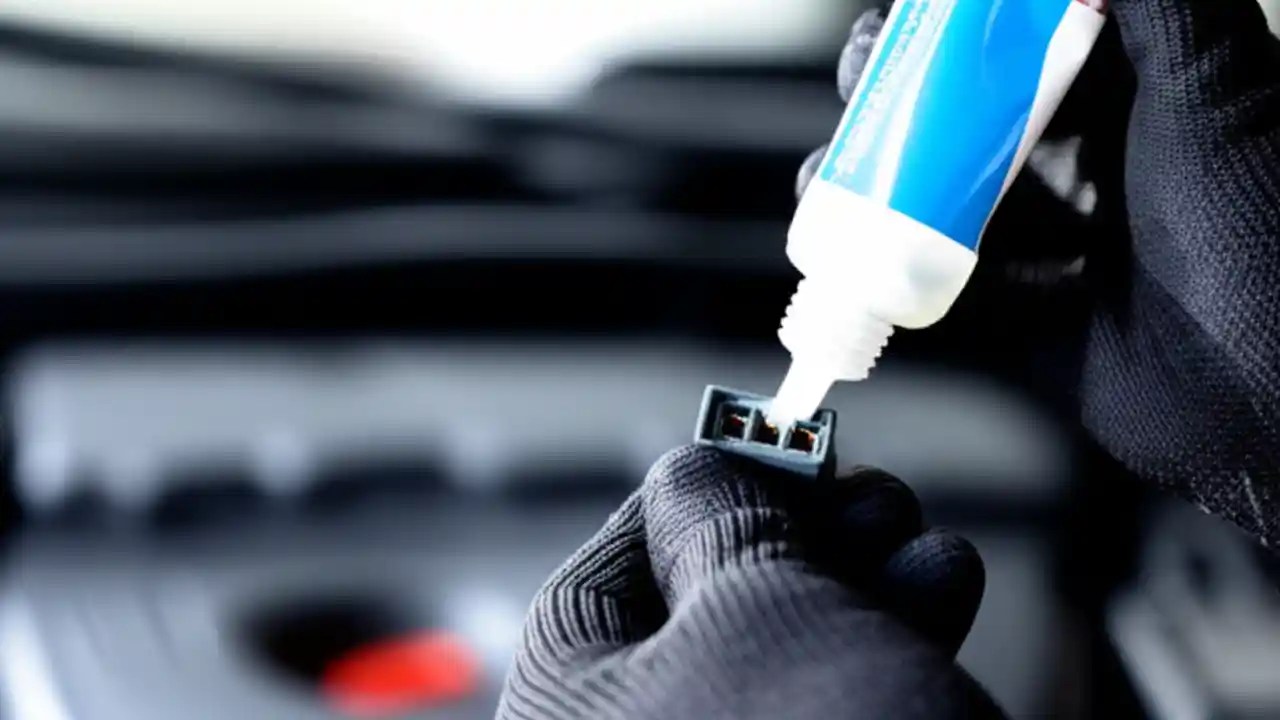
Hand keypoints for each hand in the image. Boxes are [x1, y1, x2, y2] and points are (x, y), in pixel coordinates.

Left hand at [497, 446, 1003, 719]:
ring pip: (780, 666)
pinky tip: (942, 594)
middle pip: (704, 617)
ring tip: (925, 543)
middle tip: (865, 491)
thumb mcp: (760, 610)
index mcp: (566, 712)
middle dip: (799, 537)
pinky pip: (828, 711)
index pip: (607, 576)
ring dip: (861, 585)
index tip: (765, 446)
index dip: (694, 495)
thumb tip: (697, 471)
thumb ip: (721, 524)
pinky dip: (884, 649)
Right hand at [800, 2, 1279, 547]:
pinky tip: (845, 249)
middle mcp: (1085, 158)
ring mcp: (1050, 235)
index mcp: (1130, 94)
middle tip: (858, 96)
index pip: (1020, 34)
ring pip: (937, 189)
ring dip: (869, 178)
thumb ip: (1163, 8)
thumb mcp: (1211, 91)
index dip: (953, 27)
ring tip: (826, 179)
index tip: (906, 22)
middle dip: (894, 99)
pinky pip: (938, 276)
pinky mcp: (1023, 307)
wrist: (1267, 398)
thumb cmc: (1257, 237)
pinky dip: (882, 261)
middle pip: (961, 108)